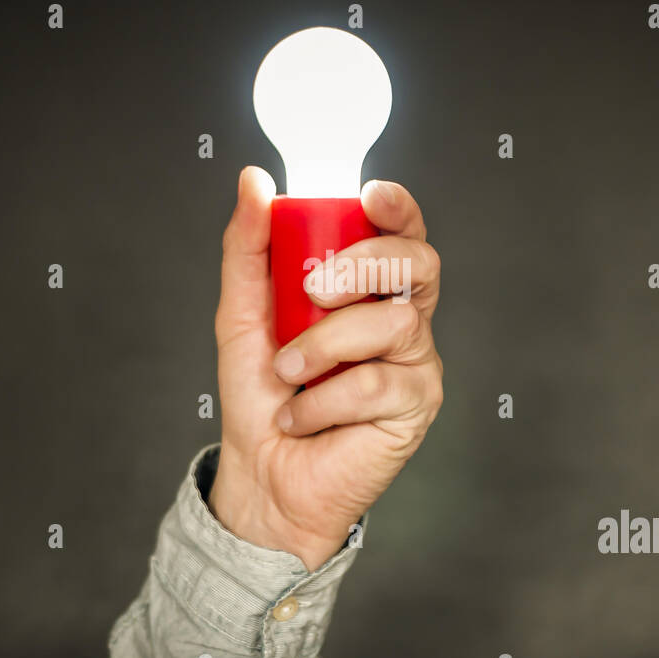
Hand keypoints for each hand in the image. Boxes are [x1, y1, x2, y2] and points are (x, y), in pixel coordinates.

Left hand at [208, 166, 443, 570]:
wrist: (262, 475)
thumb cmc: (261, 397)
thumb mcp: (241, 315)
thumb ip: (249, 249)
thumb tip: (255, 182)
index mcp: (367, 288)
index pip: (401, 232)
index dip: (397, 207)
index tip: (369, 194)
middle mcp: (400, 317)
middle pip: (418, 264)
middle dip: (366, 264)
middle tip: (315, 290)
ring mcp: (415, 361)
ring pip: (394, 322)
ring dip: (325, 346)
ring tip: (289, 375)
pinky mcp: (417, 405)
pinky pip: (379, 382)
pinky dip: (324, 399)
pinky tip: (301, 416)